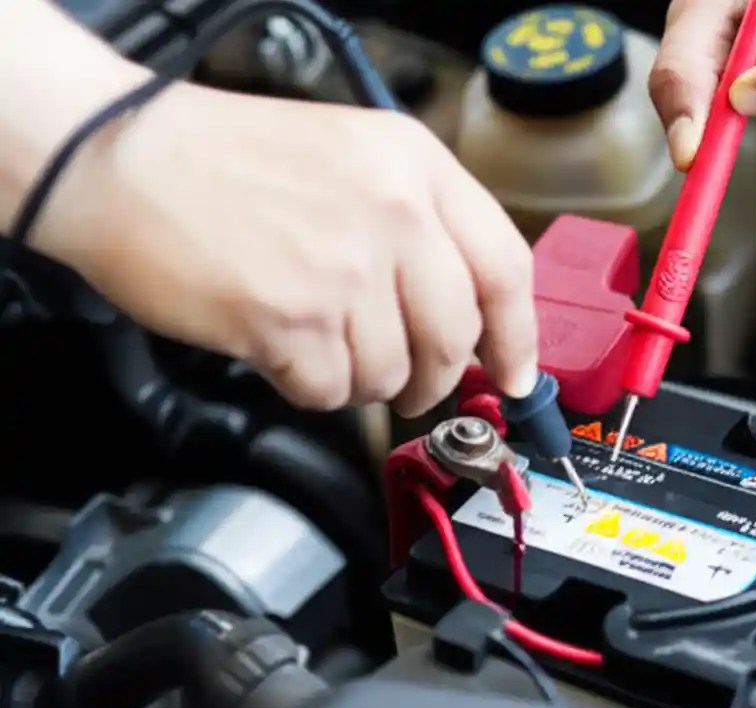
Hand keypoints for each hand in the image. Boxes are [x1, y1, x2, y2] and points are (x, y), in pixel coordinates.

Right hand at [31, 80, 537, 414]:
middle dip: (436, 376)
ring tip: (319, 341)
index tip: (517, 375)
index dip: (519, 335)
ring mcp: (345, 269)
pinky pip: (332, 391)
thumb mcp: (353, 154)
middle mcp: (394, 214)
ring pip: (394, 374)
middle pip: (457, 336)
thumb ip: (420, 223)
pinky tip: (283, 348)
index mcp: (416, 166)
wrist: (121, 158)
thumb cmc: (226, 158)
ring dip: (361, 378)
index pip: (506, 266)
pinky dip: (310, 386)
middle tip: (412, 382)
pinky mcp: (293, 319)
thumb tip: (471, 313)